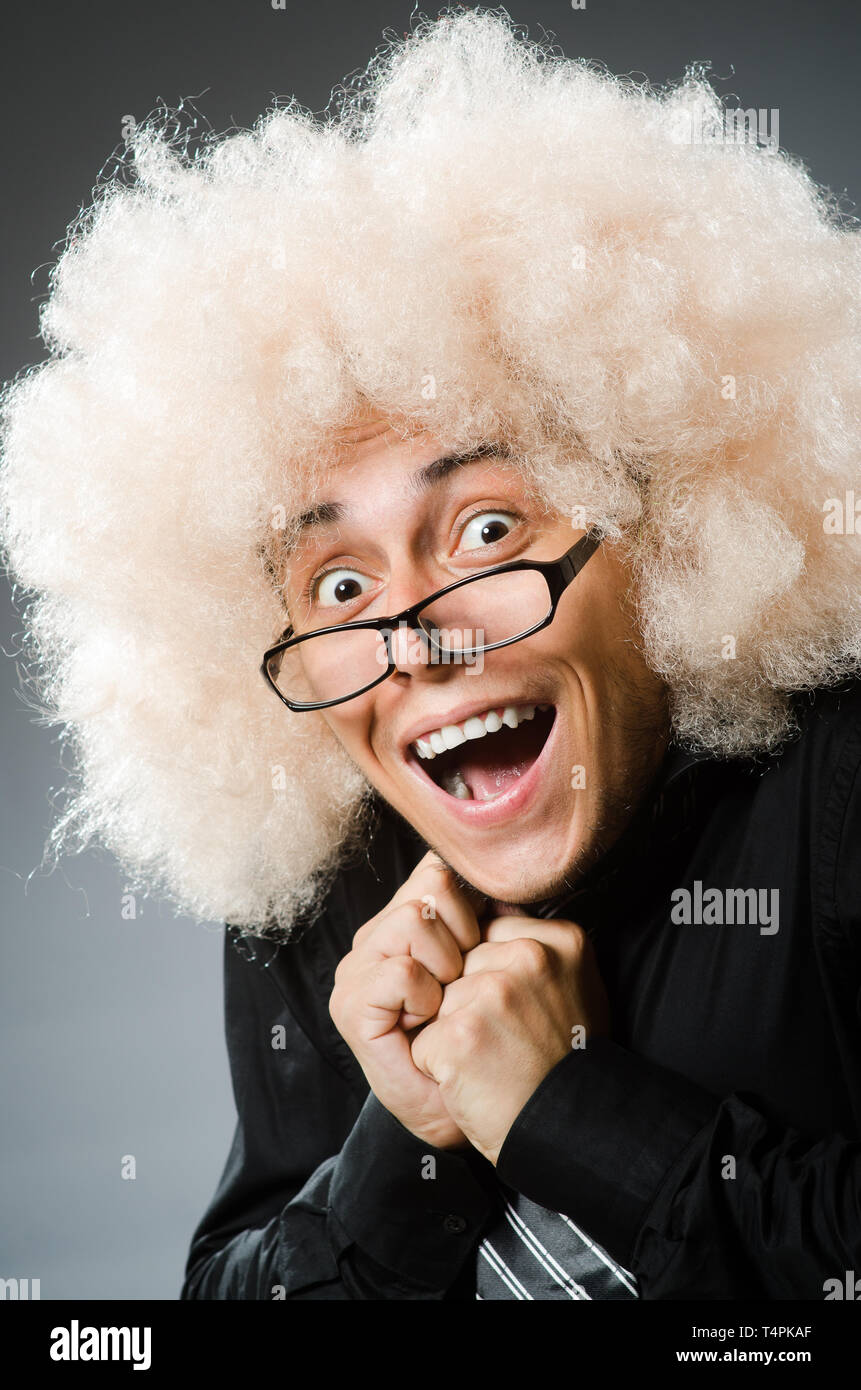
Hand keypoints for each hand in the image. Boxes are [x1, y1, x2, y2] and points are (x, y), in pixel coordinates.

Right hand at [329, 851, 482, 1149]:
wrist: (473, 1109)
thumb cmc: (488, 1041)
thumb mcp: (496, 964)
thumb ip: (494, 918)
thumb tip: (502, 881)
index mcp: (410, 920)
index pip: (440, 869)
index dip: (475, 904)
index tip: (484, 951)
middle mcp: (379, 935)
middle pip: (433, 883)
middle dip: (466, 932)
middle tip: (464, 981)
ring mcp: (360, 967)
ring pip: (416, 917)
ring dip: (446, 965)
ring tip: (445, 1003)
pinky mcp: (351, 1002)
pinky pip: (401, 971)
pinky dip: (424, 997)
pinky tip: (427, 1021)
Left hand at [410, 915, 608, 1163]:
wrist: (572, 1132)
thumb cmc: (567, 1064)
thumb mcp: (575, 987)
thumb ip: (536, 946)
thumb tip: (484, 912)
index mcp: (559, 940)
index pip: (486, 934)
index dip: (489, 978)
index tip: (517, 1015)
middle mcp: (528, 958)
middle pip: (459, 964)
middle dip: (466, 1003)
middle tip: (506, 1042)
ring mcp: (492, 993)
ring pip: (436, 999)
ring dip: (451, 1034)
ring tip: (493, 1062)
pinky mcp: (460, 1033)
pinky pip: (423, 1038)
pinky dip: (438, 1067)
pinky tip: (476, 1081)